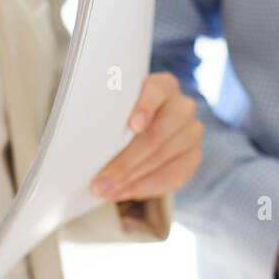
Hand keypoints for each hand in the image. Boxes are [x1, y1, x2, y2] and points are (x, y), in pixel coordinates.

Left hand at [89, 72, 202, 201]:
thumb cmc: (124, 119)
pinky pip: (173, 176)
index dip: (145, 107)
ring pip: (163, 157)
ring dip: (131, 179)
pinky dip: (146, 187)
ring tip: (107, 191)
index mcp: (163, 86)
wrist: (144, 136)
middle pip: (157, 134)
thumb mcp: (116, 111)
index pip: (157, 90)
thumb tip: (85, 140)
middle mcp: (182, 106)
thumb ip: (109, 117)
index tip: (133, 126)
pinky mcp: (193, 157)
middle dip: (125, 162)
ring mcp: (191, 132)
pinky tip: (125, 192)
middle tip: (100, 182)